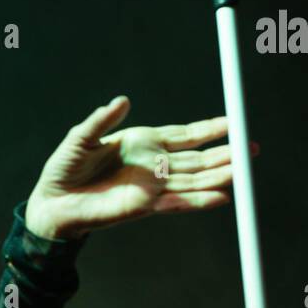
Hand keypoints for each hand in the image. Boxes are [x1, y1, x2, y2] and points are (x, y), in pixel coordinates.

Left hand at [24, 96, 257, 238]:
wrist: (54, 201)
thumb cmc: (66, 167)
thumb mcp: (81, 137)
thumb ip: (101, 120)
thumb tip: (121, 100)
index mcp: (144, 143)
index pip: (186, 135)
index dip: (211, 129)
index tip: (235, 121)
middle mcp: (155, 164)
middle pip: (198, 158)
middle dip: (226, 153)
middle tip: (252, 148)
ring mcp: (153, 186)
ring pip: (194, 180)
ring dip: (219, 176)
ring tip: (244, 171)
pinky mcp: (145, 206)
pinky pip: (178, 202)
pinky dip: (199, 200)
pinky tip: (221, 197)